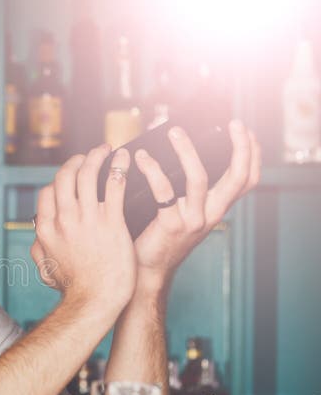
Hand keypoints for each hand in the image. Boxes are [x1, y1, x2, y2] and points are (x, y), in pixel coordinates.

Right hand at [31, 144, 136, 313]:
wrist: (96, 300)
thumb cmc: (76, 288)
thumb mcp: (47, 269)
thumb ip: (39, 251)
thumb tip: (36, 241)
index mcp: (46, 228)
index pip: (48, 191)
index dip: (59, 179)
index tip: (71, 174)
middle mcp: (63, 219)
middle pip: (65, 176)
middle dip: (77, 160)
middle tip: (89, 155)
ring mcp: (86, 219)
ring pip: (88, 173)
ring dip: (97, 156)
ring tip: (107, 150)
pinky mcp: (111, 221)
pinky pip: (114, 184)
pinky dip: (119, 166)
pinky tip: (124, 159)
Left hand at [133, 120, 260, 288]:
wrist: (147, 270)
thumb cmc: (160, 237)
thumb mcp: (183, 213)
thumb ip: (187, 191)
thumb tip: (179, 155)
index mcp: (215, 209)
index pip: (247, 181)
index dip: (252, 155)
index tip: (245, 130)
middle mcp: (210, 215)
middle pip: (237, 178)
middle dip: (241, 148)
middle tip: (234, 124)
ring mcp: (192, 221)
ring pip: (198, 179)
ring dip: (187, 150)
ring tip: (175, 131)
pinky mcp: (170, 226)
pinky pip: (164, 192)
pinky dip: (153, 170)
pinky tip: (142, 158)